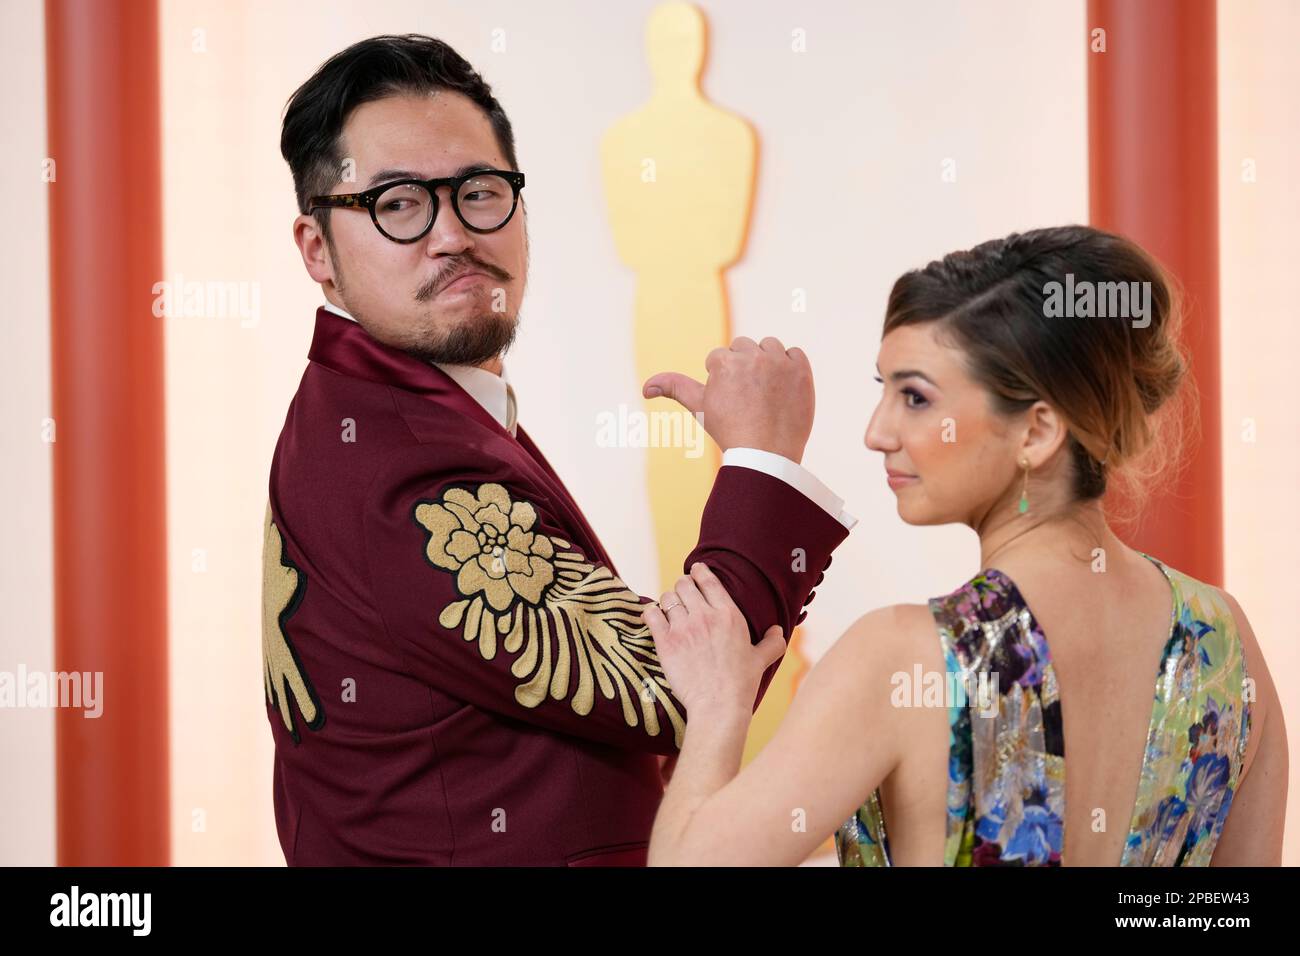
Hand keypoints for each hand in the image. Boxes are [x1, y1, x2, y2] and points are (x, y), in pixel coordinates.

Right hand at [642, 336, 814, 462]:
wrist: (768, 455)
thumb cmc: (729, 431)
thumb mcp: (699, 407)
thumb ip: (674, 387)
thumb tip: (646, 387)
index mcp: (724, 362)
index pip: (721, 358)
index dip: (723, 381)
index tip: (730, 401)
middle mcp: (752, 356)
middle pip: (745, 348)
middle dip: (744, 367)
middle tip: (747, 397)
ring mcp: (779, 362)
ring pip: (770, 346)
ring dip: (767, 362)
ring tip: (765, 391)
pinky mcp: (802, 370)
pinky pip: (795, 354)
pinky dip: (791, 367)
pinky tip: (783, 390)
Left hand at [642, 562, 787, 718]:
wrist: (718, 706)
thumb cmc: (742, 684)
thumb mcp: (762, 660)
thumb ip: (772, 642)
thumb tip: (778, 630)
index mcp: (729, 614)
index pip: (709, 580)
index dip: (699, 571)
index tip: (695, 570)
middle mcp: (705, 616)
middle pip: (684, 584)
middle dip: (682, 586)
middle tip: (682, 594)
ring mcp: (683, 628)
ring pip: (667, 598)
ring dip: (668, 601)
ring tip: (669, 608)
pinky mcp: (665, 642)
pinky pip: (651, 615)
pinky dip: (650, 613)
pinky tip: (652, 617)